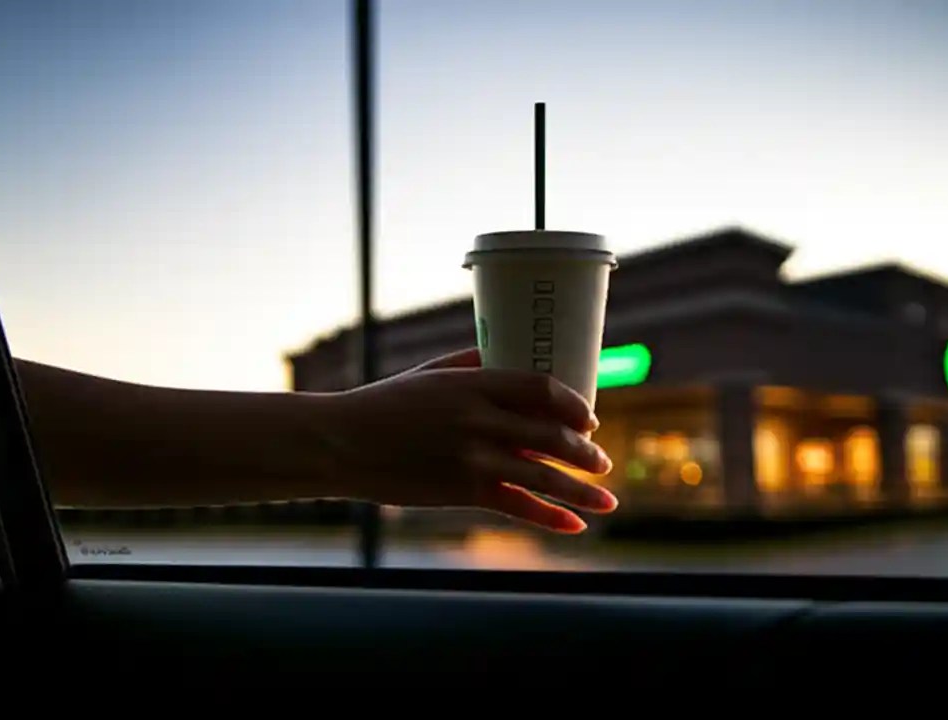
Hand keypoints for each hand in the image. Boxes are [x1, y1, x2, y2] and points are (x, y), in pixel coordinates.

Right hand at [320, 348, 616, 532]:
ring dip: (582, 488)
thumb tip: (509, 358)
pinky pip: (518, 505)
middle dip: (585, 452)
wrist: (341, 442)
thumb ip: (473, 364)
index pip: (541, 388)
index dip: (574, 404)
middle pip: (551, 433)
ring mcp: (473, 455)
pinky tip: (575, 525)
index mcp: (474, 382)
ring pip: (543, 474)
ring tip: (606, 498)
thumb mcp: (430, 373)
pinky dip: (551, 517)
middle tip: (602, 462)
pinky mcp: (462, 489)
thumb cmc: (385, 404)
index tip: (589, 418)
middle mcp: (480, 418)